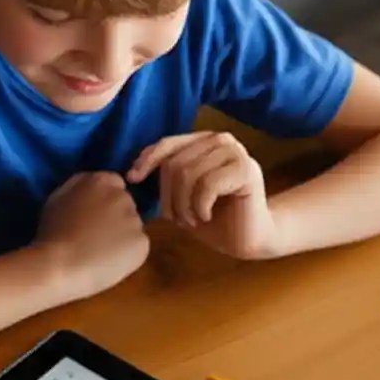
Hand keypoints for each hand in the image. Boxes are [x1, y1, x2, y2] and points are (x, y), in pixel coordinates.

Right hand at [33, 172, 149, 299]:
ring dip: (121, 235)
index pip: (114, 183)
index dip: (104, 200)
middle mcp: (123, 196)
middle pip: (125, 204)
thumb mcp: (58, 197)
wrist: (61, 266)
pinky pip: (137, 247)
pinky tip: (108, 263)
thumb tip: (90, 188)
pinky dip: (127, 255)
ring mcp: (135, 220)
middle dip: (115, 216)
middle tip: (96, 235)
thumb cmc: (51, 233)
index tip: (93, 215)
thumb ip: (79, 186)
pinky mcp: (142, 243)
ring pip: (132, 227)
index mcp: (101, 181)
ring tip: (100, 252)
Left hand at [128, 132, 280, 258]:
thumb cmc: (214, 218)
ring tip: (193, 220)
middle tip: (180, 219)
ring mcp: (235, 152)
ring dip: (184, 205)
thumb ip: (166, 177)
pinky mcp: (246, 169)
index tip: (132, 178)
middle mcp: (220, 140)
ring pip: (189, 174)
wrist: (247, 238)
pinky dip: (200, 207)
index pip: (168, 144)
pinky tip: (207, 216)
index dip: (147, 160)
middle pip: (175, 163)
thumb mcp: (181, 196)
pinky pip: (207, 185)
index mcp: (204, 141)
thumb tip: (132, 171)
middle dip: (170, 198)